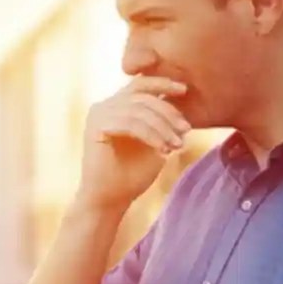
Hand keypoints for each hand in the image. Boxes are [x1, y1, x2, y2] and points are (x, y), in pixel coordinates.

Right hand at [76, 76, 191, 211]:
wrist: (111, 200)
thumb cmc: (133, 175)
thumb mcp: (155, 144)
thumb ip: (163, 124)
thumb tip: (182, 108)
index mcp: (117, 106)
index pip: (141, 84)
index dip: (163, 82)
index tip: (185, 90)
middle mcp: (105, 106)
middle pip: (143, 96)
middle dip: (168, 112)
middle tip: (186, 130)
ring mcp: (98, 115)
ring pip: (138, 110)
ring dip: (162, 127)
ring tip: (177, 145)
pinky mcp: (96, 127)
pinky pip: (130, 124)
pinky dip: (151, 136)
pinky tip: (163, 150)